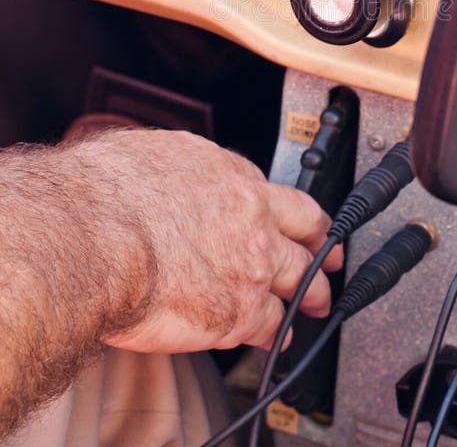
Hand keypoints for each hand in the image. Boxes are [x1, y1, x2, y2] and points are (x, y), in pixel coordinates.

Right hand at [83, 129, 341, 352]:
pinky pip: (270, 324)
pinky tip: (276, 336)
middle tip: (332, 255)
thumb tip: (167, 171)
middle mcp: (251, 215)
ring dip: (310, 292)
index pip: (274, 192)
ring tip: (315, 302)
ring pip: (299, 278)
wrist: (91, 239)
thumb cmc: (103, 195)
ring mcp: (251, 263)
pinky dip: (276, 332)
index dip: (284, 210)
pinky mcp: (238, 311)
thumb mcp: (149, 154)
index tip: (288, 218)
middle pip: (307, 230)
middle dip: (323, 245)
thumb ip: (177, 169)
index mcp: (229, 175)